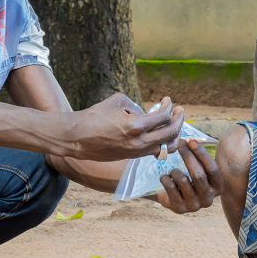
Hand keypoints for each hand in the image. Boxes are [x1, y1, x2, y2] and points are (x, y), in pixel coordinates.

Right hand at [68, 95, 183, 161]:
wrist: (77, 137)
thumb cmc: (94, 116)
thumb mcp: (117, 101)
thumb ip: (136, 105)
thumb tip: (147, 113)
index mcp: (136, 126)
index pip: (163, 116)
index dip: (169, 106)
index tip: (168, 100)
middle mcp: (139, 142)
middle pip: (171, 133)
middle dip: (179, 120)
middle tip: (179, 111)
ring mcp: (137, 152)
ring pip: (167, 148)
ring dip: (174, 135)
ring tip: (174, 124)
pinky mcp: (132, 157)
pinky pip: (155, 152)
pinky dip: (163, 143)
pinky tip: (163, 134)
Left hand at [156, 139, 223, 213]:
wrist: (172, 198)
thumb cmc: (189, 180)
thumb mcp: (199, 170)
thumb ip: (198, 158)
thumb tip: (190, 140)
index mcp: (218, 188)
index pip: (212, 169)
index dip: (202, 153)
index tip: (191, 141)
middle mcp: (208, 199)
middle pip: (198, 174)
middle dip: (188, 156)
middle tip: (179, 143)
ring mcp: (194, 206)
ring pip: (183, 180)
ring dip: (175, 171)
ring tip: (172, 172)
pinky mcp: (180, 208)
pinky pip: (170, 186)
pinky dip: (165, 178)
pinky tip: (165, 178)